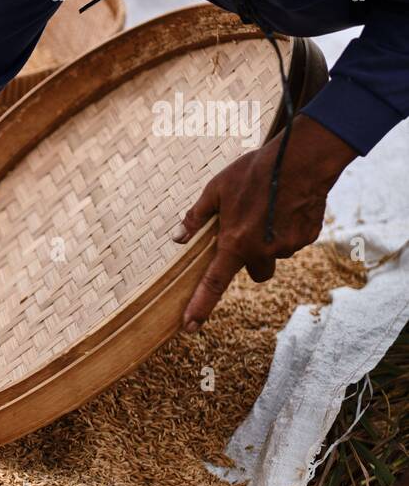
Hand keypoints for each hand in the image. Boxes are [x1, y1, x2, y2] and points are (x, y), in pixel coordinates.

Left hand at [174, 115, 356, 332]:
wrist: (301, 159)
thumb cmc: (254, 171)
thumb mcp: (215, 189)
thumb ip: (196, 217)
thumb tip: (178, 238)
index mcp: (235, 243)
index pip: (213, 283)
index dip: (200, 306)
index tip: (189, 327)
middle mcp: (262, 251)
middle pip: (255, 273)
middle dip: (251, 260)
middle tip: (249, 232)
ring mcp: (287, 246)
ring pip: (275, 254)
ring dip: (270, 241)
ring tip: (270, 208)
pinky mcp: (307, 237)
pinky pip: (293, 240)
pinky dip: (288, 228)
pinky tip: (287, 205)